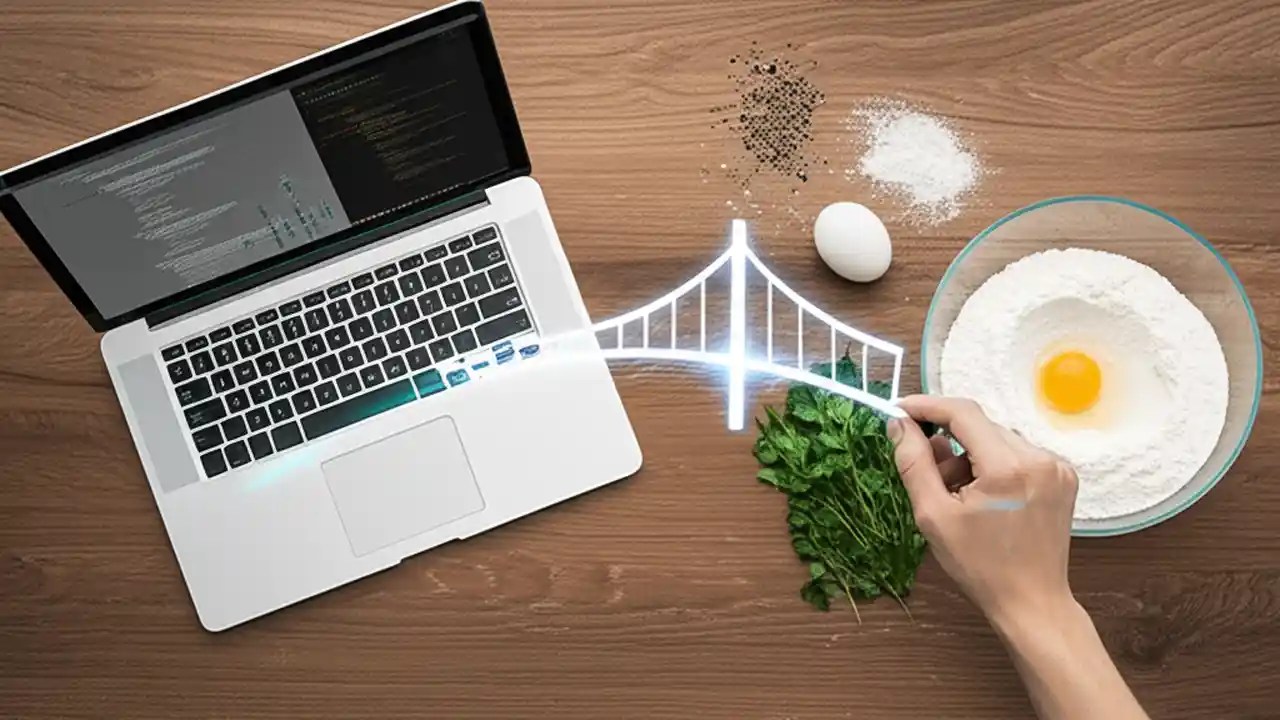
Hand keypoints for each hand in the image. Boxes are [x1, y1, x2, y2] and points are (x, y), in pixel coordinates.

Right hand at [887, 395, 1078, 627]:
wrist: (1031, 601)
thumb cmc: (980, 566)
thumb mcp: (933, 516)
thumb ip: (914, 463)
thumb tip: (899, 424)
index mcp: (1008, 467)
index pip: (963, 412)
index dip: (927, 406)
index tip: (900, 410)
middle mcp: (1039, 458)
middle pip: (980, 426)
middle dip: (949, 441)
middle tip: (930, 474)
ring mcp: (1056, 467)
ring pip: (998, 439)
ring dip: (972, 455)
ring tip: (961, 495)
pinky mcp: (1063, 476)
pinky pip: (1018, 453)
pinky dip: (995, 465)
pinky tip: (987, 497)